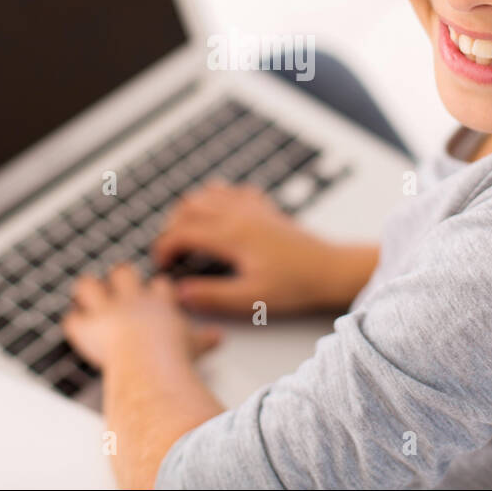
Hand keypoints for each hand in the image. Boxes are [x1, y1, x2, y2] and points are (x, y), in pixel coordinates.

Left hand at [62, 263, 222, 369]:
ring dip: (87, 290)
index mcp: (160, 303)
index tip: (156, 294)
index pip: (158, 286)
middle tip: (119, 288)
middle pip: (123, 273)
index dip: (156, 290)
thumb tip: (219, 338)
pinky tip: (77, 328)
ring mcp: (107, 311)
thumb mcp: (196, 346)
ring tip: (87, 296)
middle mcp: (132, 300)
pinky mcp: (87, 327)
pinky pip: (73, 320)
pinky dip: (74, 324)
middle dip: (121, 278)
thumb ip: (205, 340)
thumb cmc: (173, 354)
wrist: (148, 360)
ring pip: (89, 286)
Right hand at [151, 180, 367, 315]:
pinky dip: (217, 199)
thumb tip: (179, 294)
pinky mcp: (264, 208)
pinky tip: (220, 219)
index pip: (182, 231)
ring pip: (207, 193)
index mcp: (231, 235)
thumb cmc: (295, 285)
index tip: (162, 266)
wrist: (329, 270)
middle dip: (172, 227)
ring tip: (189, 235)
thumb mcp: (251, 299)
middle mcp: (238, 213)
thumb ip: (212, 296)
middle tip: (172, 252)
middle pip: (188, 206)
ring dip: (191, 210)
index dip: (163, 247)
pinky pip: (232, 191)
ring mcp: (251, 207)